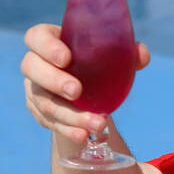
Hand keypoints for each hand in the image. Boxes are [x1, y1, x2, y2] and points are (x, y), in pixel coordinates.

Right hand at [21, 24, 150, 142]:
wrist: (87, 92)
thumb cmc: (96, 64)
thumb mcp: (111, 55)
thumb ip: (126, 52)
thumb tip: (142, 55)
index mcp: (49, 41)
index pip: (37, 37)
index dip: (47, 46)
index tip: (66, 58)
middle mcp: (36, 64)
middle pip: (31, 68)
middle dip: (54, 80)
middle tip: (77, 91)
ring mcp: (35, 89)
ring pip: (45, 102)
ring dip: (70, 114)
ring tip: (97, 123)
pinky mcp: (40, 112)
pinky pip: (51, 123)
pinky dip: (69, 130)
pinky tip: (84, 136)